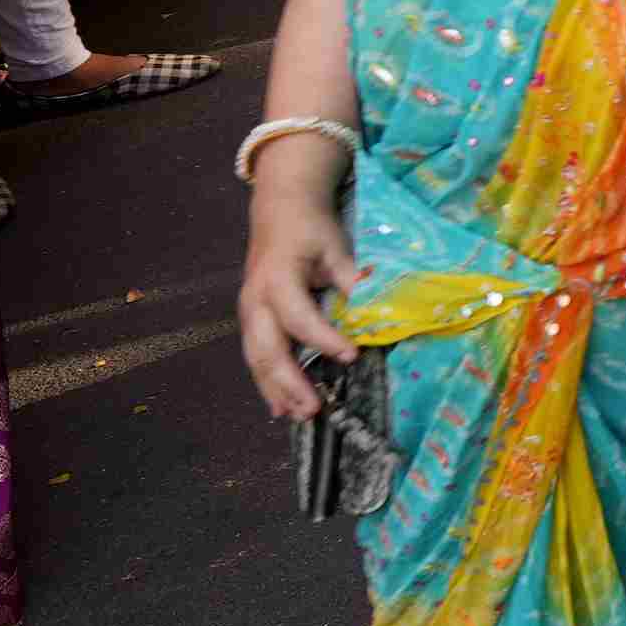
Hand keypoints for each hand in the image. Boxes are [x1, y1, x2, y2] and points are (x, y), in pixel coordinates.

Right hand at [238, 185, 363, 419]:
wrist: (280, 210)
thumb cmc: (311, 228)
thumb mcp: (336, 248)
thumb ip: (352, 279)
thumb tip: (376, 311)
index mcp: (277, 280)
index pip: (300, 318)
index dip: (325, 340)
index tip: (352, 356)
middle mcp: (255, 301)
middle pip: (267, 350)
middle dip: (289, 383)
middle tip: (313, 408)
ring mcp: (249, 313)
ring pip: (257, 359)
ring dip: (276, 390)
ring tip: (297, 414)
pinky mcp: (251, 320)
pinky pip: (257, 355)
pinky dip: (268, 381)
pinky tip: (279, 405)